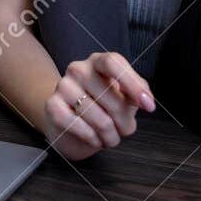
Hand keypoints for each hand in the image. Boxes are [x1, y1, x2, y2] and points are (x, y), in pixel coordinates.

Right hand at [41, 51, 156, 160]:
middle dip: (124, 122)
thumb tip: (146, 100)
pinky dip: (93, 139)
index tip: (148, 105)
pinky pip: (81, 128)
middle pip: (111, 97)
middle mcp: (78, 69)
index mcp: (98, 62)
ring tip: (109, 136)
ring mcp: (62, 86)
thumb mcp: (122, 97)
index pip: (113, 63)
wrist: (67, 121)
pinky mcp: (52, 106)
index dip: (133, 84)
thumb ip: (137, 93)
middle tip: (123, 129)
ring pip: (99, 118)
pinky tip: (94, 138)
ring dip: (110, 135)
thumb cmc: (100, 107)